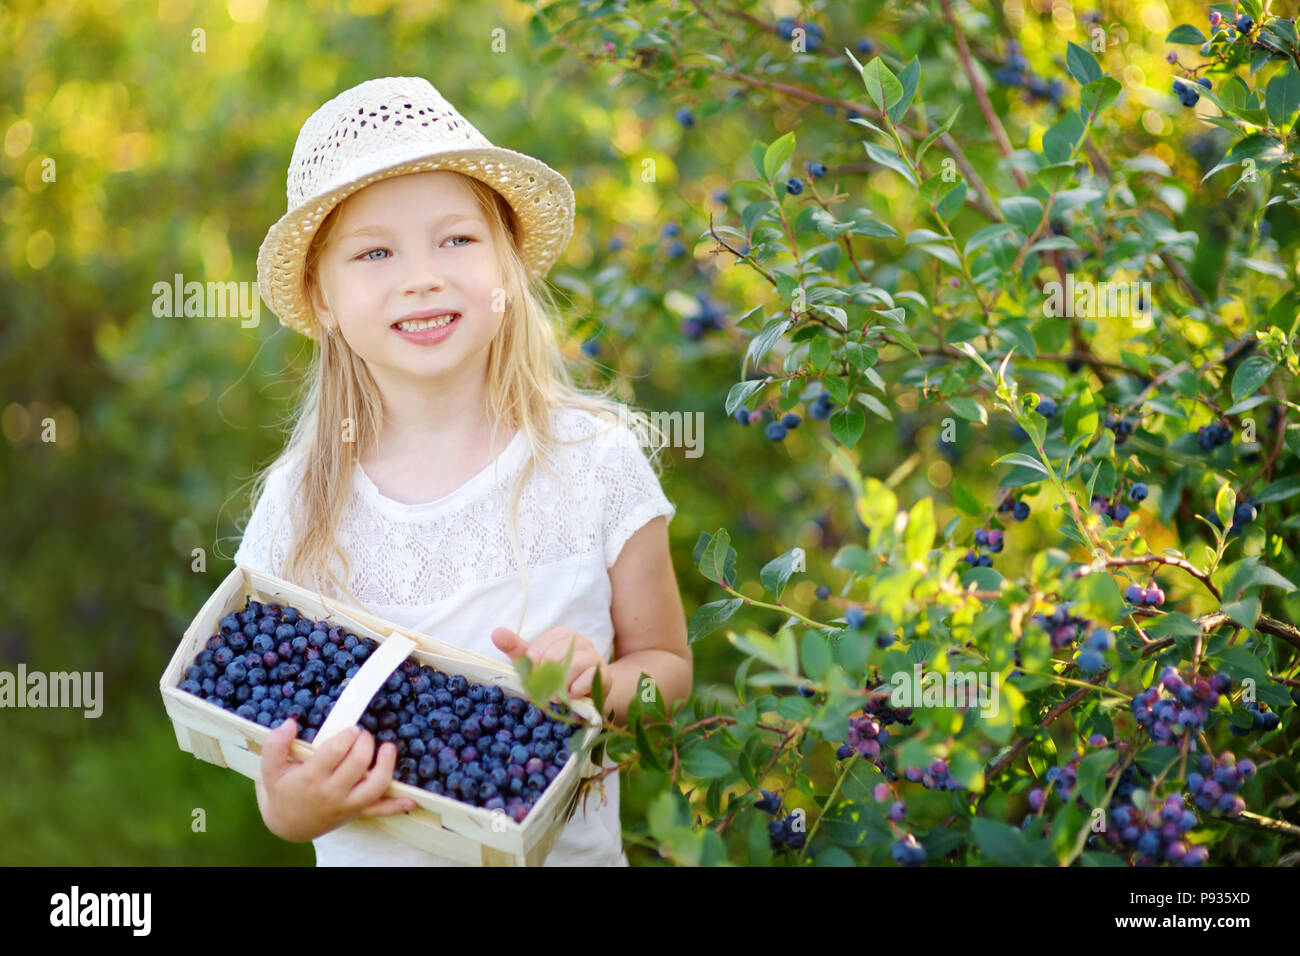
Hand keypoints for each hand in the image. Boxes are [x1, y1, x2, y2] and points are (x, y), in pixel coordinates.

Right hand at [255, 718, 416, 842]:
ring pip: (375, 786)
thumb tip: (290, 723)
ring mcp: (348, 804)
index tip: (351, 729)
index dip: (347, 736)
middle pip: (358, 764)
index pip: (336, 752)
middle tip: (362, 734)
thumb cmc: (281, 791)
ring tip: (388, 747)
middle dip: (365, 742)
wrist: (287, 825)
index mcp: (312, 778)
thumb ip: (275, 745)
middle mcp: (332, 792)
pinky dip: (397, 805)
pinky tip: (410, 797)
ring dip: (387, 765)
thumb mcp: (270, 769)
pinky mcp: (357, 812)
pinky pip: (380, 810)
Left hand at [490, 626, 609, 698]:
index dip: (533, 670)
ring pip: (572, 665)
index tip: (534, 680)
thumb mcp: (533, 664)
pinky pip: (589, 678)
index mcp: (560, 635)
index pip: (539, 649)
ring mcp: (594, 656)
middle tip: (543, 692)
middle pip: (554, 656)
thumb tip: (496, 633)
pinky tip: (571, 697)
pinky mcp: (605, 674)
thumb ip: (515, 648)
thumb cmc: (556, 677)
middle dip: (545, 679)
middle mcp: (579, 640)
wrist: (586, 695)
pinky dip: (576, 690)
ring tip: (556, 697)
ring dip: (560, 686)